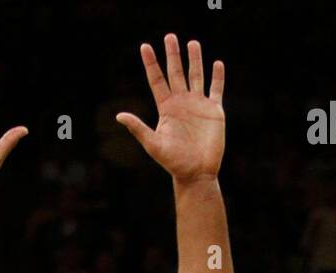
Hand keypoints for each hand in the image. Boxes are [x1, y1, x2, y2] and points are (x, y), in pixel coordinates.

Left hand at [117, 36, 224, 183]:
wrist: (196, 173)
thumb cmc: (173, 162)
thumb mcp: (153, 144)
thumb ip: (138, 128)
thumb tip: (119, 115)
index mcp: (166, 108)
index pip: (157, 80)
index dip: (151, 64)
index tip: (145, 47)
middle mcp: (181, 103)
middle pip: (176, 73)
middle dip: (173, 55)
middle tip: (170, 36)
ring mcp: (198, 105)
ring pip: (196, 76)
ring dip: (195, 60)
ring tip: (192, 43)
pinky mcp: (214, 111)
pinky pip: (216, 89)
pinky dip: (217, 77)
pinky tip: (217, 63)